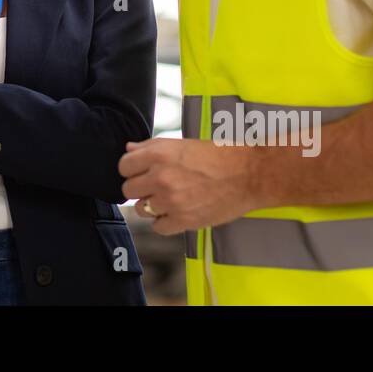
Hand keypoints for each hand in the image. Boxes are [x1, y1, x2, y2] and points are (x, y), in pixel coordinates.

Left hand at [118, 137, 265, 235]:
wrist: (249, 173)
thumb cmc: (218, 155)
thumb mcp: (181, 143)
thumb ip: (151, 147)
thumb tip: (129, 149)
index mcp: (159, 154)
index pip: (123, 166)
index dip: (132, 169)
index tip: (142, 171)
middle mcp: (160, 177)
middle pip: (128, 190)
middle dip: (140, 188)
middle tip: (156, 186)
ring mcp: (171, 201)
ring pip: (141, 210)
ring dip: (152, 206)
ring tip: (169, 199)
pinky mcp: (183, 220)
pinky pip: (158, 227)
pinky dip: (165, 222)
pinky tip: (177, 212)